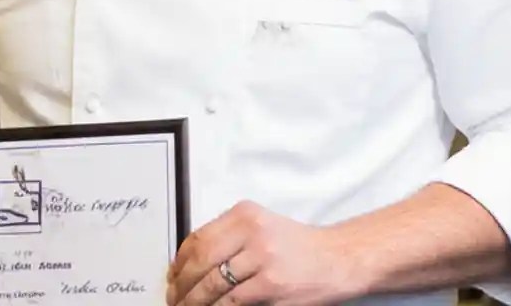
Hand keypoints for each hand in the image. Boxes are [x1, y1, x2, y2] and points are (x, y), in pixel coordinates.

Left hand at [166, 200, 363, 305]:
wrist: (338, 258)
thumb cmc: (299, 247)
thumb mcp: (262, 228)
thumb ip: (230, 238)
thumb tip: (188, 264)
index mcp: (246, 214)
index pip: (199, 237)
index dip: (179, 261)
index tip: (172, 275)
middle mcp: (253, 231)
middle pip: (201, 260)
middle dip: (181, 284)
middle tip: (174, 297)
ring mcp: (263, 259)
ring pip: (213, 285)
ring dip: (194, 302)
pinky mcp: (272, 285)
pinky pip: (232, 302)